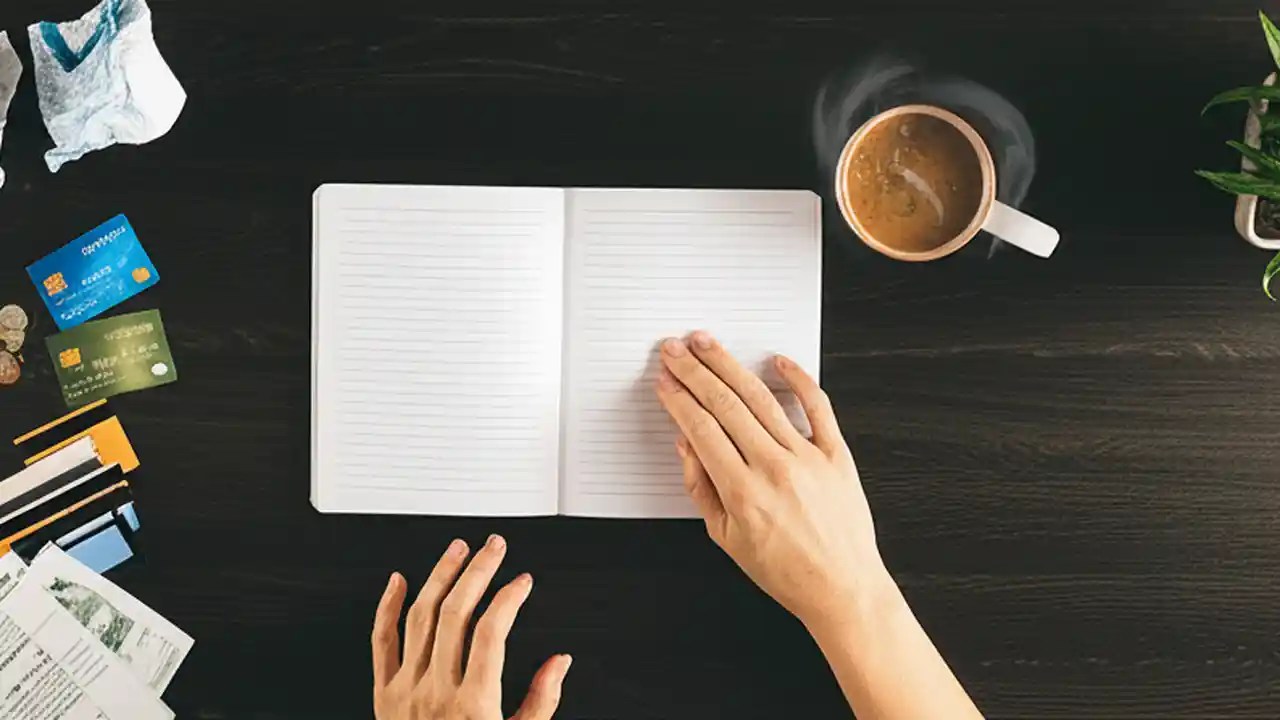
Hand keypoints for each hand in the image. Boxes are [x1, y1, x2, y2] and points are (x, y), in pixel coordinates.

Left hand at [372, 535, 571, 719]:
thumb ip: (541, 702)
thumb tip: (559, 662)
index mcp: (473, 705)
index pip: (492, 632)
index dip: (509, 598)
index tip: (522, 582)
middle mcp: (435, 692)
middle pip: (456, 613)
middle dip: (478, 572)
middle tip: (494, 547)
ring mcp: (405, 692)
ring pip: (419, 617)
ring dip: (439, 576)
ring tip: (457, 551)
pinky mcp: (382, 697)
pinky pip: (380, 642)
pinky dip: (386, 607)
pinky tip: (398, 581)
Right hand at [654, 331, 889, 628]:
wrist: (842, 587)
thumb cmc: (786, 571)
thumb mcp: (727, 539)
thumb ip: (702, 489)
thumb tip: (687, 446)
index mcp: (743, 492)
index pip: (702, 430)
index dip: (678, 400)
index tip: (665, 382)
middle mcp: (775, 468)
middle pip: (725, 405)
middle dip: (694, 372)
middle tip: (675, 350)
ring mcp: (808, 457)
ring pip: (761, 398)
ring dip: (729, 366)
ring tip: (708, 344)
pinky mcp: (837, 454)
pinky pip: (817, 406)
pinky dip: (799, 378)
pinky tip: (778, 361)